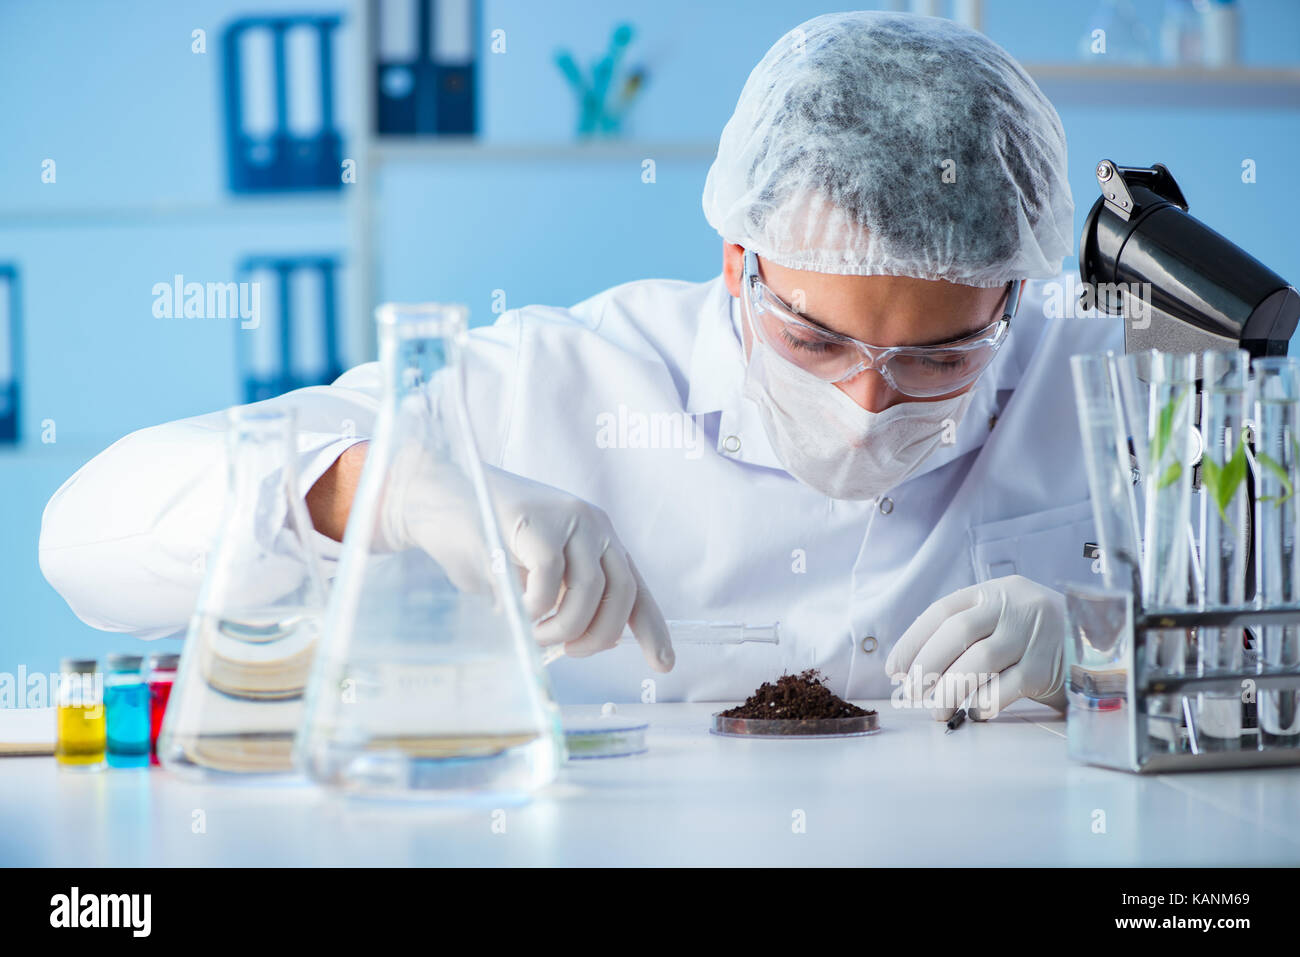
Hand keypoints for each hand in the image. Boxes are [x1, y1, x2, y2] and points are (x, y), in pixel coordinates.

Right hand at [376, 447, 673, 672]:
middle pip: (622, 592)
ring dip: (563, 627)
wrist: (433, 496)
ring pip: (590, 591)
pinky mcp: (534, 521)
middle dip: (598, 634)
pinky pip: (551, 580)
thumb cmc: (480, 540)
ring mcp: (566, 518)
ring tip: (535, 635)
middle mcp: (593, 524)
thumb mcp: (531, 578)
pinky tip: (519, 612)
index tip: (663, 664)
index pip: (636, 587)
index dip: (651, 628)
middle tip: (568, 652)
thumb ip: (562, 601)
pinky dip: (536, 608)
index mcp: (598, 538)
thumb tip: (590, 641)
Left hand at [884, 575, 1065, 720]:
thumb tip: (914, 669)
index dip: (913, 640)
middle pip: (957, 632)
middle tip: (912, 694)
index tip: (894, 669)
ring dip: (950, 690)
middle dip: (926, 666)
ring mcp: (1034, 634)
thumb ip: (968, 634)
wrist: (1105, 644)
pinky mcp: (1051, 665)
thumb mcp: (1005, 620)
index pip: (942, 611)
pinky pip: (1008, 687)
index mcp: (994, 591)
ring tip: (938, 711)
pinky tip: (975, 713)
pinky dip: (985, 702)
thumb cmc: (1039, 638)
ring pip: (979, 661)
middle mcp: (1014, 605)